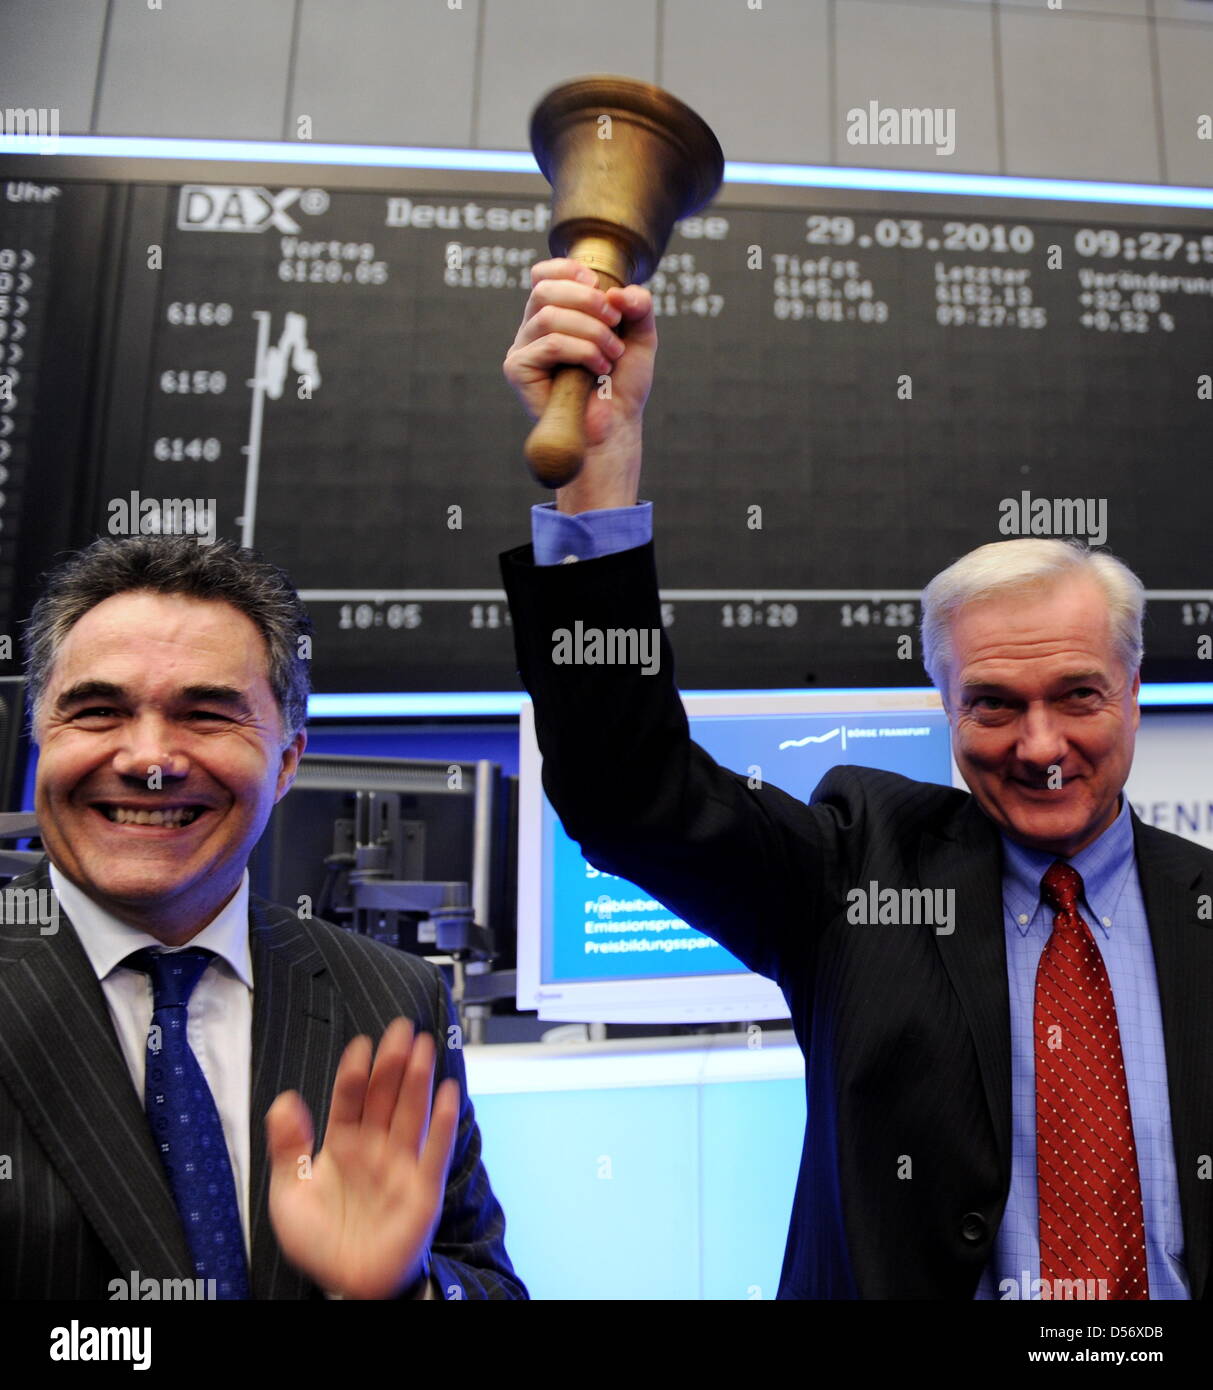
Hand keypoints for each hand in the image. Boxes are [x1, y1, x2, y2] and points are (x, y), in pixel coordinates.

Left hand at [265, 1016, 459, 1299]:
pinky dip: (445, 1122)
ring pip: (411, 1114)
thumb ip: (288, 1148)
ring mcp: (401, 1165)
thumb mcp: (290, 1194)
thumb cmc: (319, 1240)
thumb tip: (284, 1101)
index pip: (350, 1099)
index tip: (361, 1044)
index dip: (355, 1072)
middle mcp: (374, 1148)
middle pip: (385, 1097)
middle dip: (392, 1063)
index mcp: (342, 1144)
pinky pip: (436, 1150)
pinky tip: (449, 1092)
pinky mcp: (423, 1188)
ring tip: (423, 1046)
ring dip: (418, 1080)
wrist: (347, 1284)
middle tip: (400, 1028)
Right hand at [503, 257, 656, 510]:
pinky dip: (581, 351)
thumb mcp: (638, 337)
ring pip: (549, 316)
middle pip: (545, 289)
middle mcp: (534, 329)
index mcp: (555, 314)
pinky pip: (548, 344)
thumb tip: (616, 291)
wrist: (614, 429)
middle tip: (615, 321)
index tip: (600, 286)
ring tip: (612, 354)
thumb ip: (637, 306)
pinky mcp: (518, 370)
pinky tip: (599, 369)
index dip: (569, 270)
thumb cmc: (621, 386)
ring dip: (590, 331)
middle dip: (587, 300)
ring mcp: (523, 349)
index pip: (544, 274)